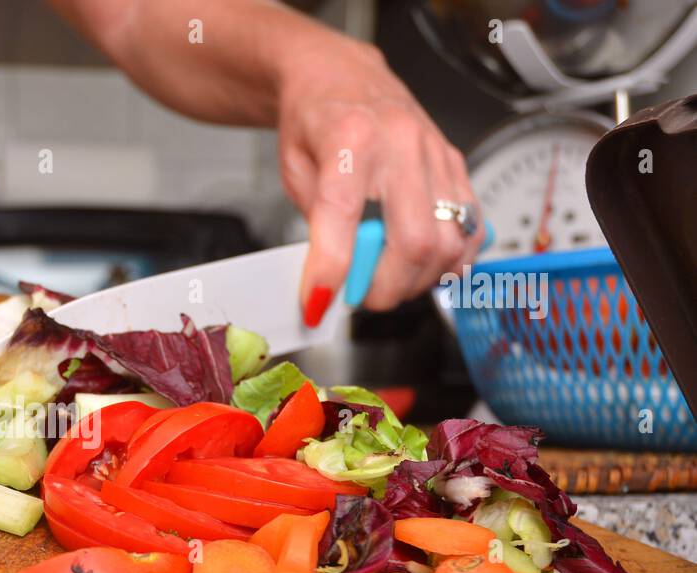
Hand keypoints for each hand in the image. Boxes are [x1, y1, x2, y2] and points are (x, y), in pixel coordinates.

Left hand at [275, 32, 484, 314]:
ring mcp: (437, 154)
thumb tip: (330, 283)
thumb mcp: (295, 170)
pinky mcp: (458, 165)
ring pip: (449, 243)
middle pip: (416, 241)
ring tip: (386, 280)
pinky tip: (421, 265)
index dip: (332, 269)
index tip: (318, 302)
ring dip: (416, 280)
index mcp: (350, 138)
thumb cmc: (315, 119)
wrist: (340, 77)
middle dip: (385, 287)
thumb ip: (315, 225)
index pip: (342, 217)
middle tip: (358, 295)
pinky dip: (449, 261)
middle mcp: (403, 143)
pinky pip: (471, 228)